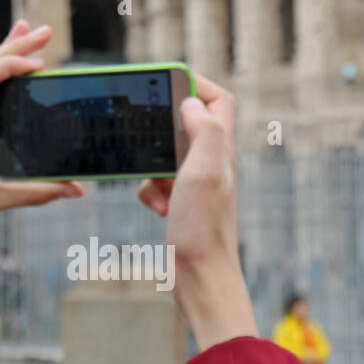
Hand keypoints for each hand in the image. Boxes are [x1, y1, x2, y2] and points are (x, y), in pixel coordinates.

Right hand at [136, 72, 257, 349]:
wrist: (200, 279)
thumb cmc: (204, 228)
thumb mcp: (204, 173)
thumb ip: (204, 133)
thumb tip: (191, 103)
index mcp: (221, 150)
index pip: (219, 100)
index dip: (195, 85)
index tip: (165, 84)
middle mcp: (212, 163)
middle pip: (188, 123)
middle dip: (162, 125)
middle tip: (141, 125)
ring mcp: (196, 184)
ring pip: (166, 153)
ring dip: (151, 163)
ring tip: (152, 179)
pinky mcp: (180, 203)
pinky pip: (155, 182)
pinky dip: (148, 190)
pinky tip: (155, 207)